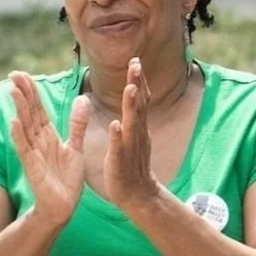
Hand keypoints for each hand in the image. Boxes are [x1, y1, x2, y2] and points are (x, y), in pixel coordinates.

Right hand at [7, 71, 86, 228]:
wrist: (64, 206)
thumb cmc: (67, 178)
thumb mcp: (75, 146)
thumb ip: (77, 124)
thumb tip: (82, 98)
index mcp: (49, 136)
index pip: (39, 109)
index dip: (32, 92)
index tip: (22, 74)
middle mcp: (39, 142)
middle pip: (30, 114)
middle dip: (23, 94)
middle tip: (13, 74)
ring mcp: (34, 154)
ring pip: (25, 127)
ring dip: (19, 109)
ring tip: (12, 91)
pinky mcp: (33, 167)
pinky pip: (25, 149)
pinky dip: (18, 136)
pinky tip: (13, 122)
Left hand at [102, 58, 165, 211]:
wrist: (137, 195)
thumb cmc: (131, 165)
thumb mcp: (133, 136)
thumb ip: (134, 116)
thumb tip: (134, 95)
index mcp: (137, 127)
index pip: (140, 99)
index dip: (138, 80)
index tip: (136, 60)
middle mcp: (137, 133)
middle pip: (140, 105)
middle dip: (138, 84)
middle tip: (136, 63)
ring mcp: (131, 147)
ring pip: (132, 122)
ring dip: (132, 105)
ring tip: (130, 88)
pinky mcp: (121, 161)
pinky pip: (120, 147)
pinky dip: (118, 135)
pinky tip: (115, 124)